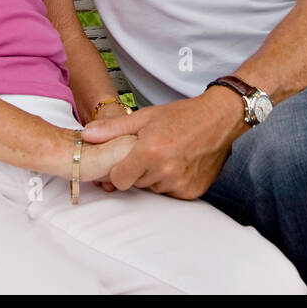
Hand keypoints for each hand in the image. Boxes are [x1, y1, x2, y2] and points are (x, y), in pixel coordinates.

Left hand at [80, 89, 246, 198]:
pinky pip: (171, 192)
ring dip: (155, 177)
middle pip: (136, 184)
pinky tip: (179, 163)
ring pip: (154, 188)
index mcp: (149, 152)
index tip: (126, 160)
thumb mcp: (145, 116)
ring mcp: (180, 184)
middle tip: (151, 152)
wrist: (219, 119)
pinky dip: (172, 182)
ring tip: (167, 155)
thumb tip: (87, 135)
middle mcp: (165, 172)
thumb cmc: (182, 115)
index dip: (119, 170)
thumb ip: (113, 129)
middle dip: (138, 171)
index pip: (118, 180)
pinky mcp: (192, 191)